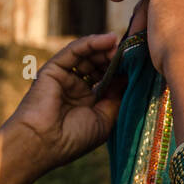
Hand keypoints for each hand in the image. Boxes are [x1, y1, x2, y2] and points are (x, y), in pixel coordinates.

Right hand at [10, 33, 125, 167]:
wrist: (44, 143)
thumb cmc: (74, 139)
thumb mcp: (105, 120)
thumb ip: (117, 97)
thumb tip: (130, 78)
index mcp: (89, 103)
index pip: (108, 80)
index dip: (122, 71)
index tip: (139, 62)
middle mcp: (77, 88)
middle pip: (99, 65)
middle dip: (115, 58)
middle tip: (131, 51)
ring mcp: (65, 78)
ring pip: (87, 56)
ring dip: (105, 49)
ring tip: (120, 45)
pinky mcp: (53, 68)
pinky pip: (74, 51)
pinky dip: (91, 43)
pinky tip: (108, 40)